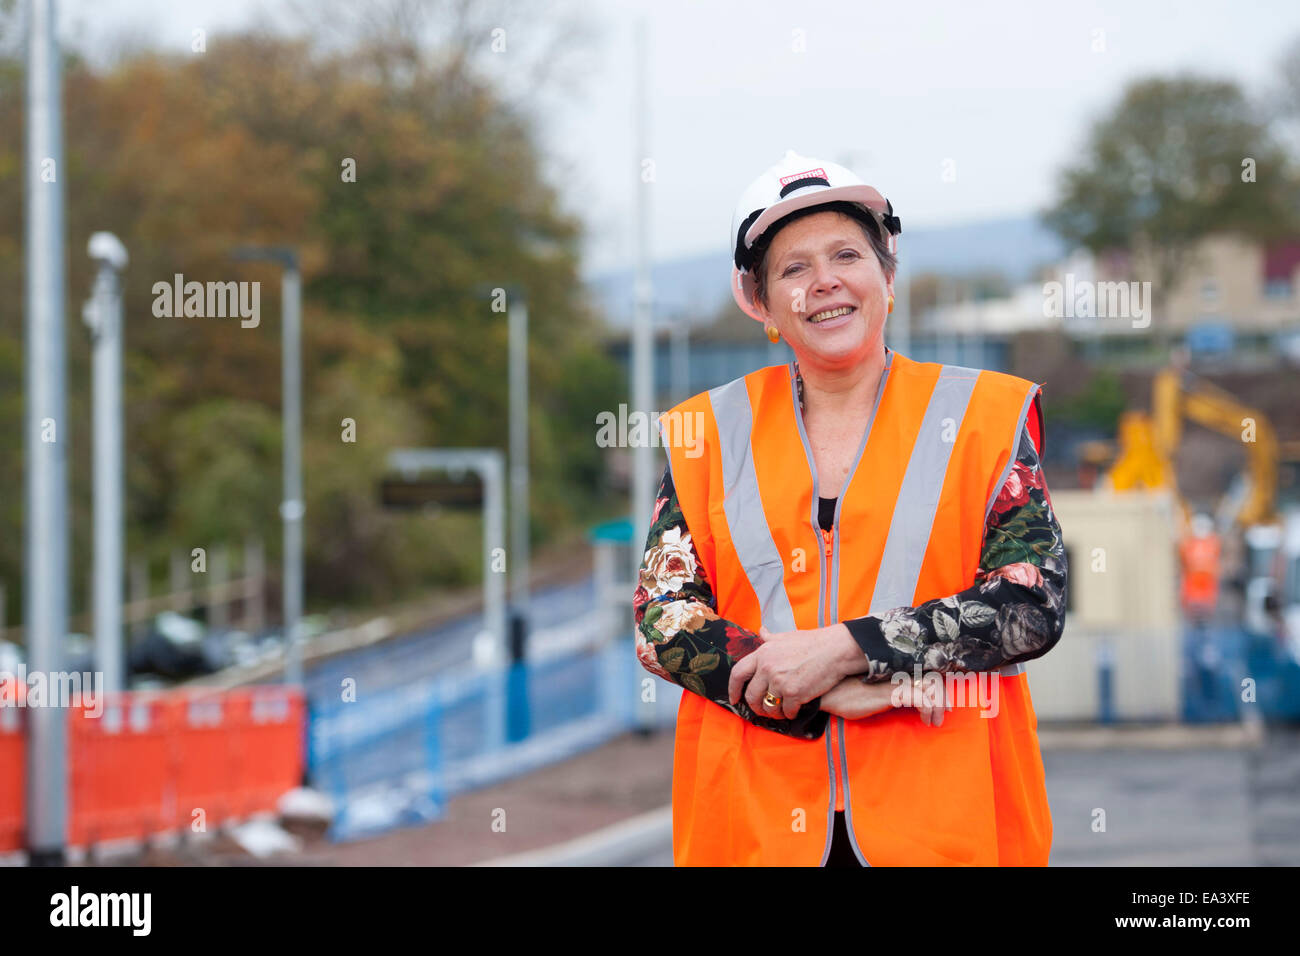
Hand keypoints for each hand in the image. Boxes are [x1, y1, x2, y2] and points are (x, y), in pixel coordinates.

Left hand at [726, 623, 864, 719]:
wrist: (834, 649)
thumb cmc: (812, 642)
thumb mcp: (786, 636)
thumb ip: (770, 638)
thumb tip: (761, 631)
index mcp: (762, 653)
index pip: (738, 674)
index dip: (733, 689)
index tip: (735, 699)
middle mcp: (767, 668)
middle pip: (752, 695)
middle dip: (755, 707)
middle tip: (762, 710)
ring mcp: (780, 681)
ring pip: (769, 706)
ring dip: (773, 713)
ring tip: (780, 711)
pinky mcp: (794, 693)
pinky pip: (787, 711)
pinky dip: (790, 714)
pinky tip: (794, 710)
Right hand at [821, 674, 950, 725]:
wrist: (829, 694)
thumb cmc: (848, 692)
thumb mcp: (873, 689)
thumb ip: (888, 687)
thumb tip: (905, 696)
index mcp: (894, 669)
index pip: (925, 670)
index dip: (938, 685)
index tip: (942, 703)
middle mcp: (898, 671)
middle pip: (933, 677)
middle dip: (943, 697)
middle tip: (943, 714)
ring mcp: (895, 681)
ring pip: (931, 687)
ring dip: (937, 706)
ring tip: (934, 721)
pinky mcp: (891, 693)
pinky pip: (920, 698)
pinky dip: (928, 709)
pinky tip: (924, 720)